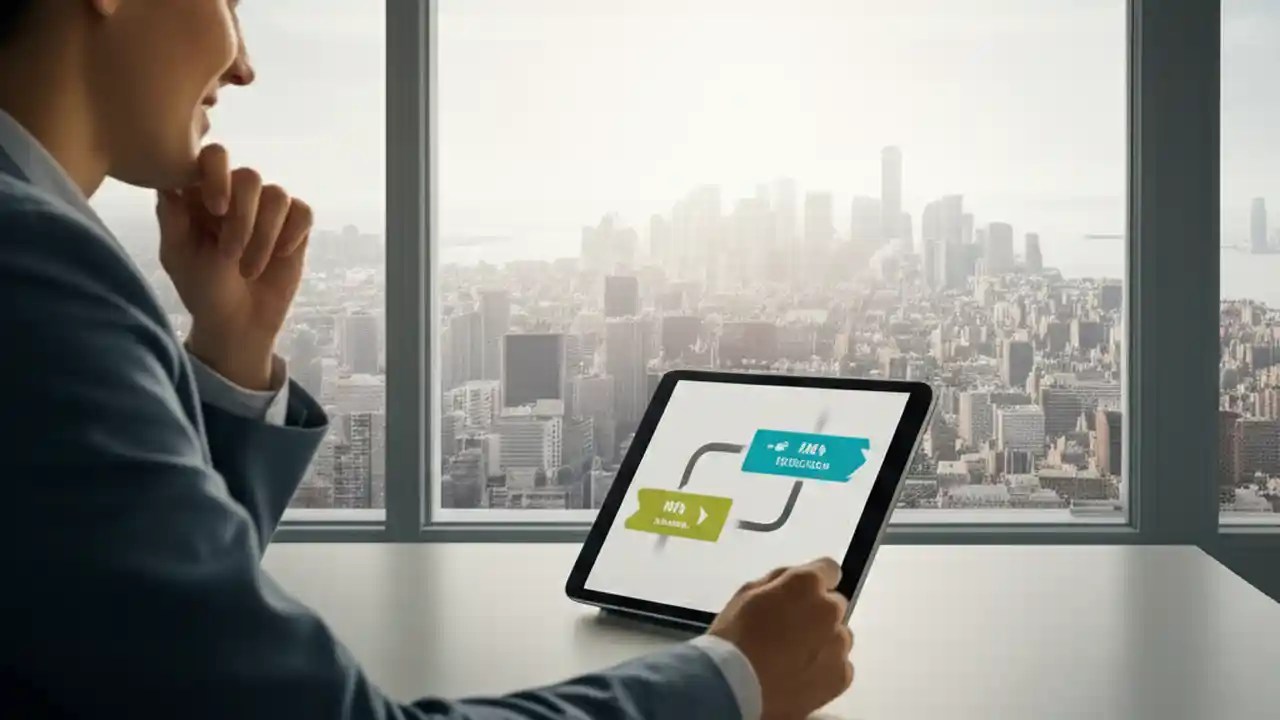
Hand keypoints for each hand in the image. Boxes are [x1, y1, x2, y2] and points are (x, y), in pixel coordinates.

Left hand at [157, 144, 312, 389]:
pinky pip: (302, 213)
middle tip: (230, 254)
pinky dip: (293, 234)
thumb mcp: (178, 256)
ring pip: (277, 195)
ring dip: (265, 235)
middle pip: (249, 177)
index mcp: (203, 194)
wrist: (237, 323)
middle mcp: (237, 195)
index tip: (216, 209)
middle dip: (243, 218)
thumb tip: (169, 180)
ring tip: (249, 269)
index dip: (217, 175)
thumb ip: (172, 217)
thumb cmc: (202, 288)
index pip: (213, 158)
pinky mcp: (295, 226)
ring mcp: (268, 210)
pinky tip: (281, 255)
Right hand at [708, 558, 854, 719]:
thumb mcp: (747, 594)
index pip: (829, 569)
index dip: (814, 581)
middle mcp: (830, 610)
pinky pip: (839, 665)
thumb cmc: (734, 636)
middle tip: (790, 630)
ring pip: (838, 636)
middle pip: (834, 605)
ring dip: (822, 640)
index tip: (802, 594)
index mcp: (806, 584)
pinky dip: (825, 668)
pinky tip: (799, 674)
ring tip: (793, 657)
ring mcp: (839, 644)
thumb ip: (778, 582)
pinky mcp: (842, 675)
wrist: (735, 688)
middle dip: (817, 613)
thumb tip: (794, 581)